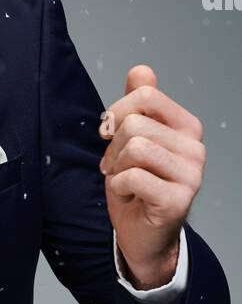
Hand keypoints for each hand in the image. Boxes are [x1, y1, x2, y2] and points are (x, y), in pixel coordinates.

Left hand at [98, 65, 204, 288]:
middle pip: (134, 124)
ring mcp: (192, 174)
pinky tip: (130, 196)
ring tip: (123, 180)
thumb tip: (142, 69)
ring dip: (117, 167)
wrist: (142, 234)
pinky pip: (134, 177)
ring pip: (135, 148)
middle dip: (113, 147)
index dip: (116, 113)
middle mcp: (195, 147)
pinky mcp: (179, 199)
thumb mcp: (132, 139)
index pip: (145, 96)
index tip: (109, 135)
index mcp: (186, 127)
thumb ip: (138, 105)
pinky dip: (120, 187)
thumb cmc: (137, 186)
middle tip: (116, 167)